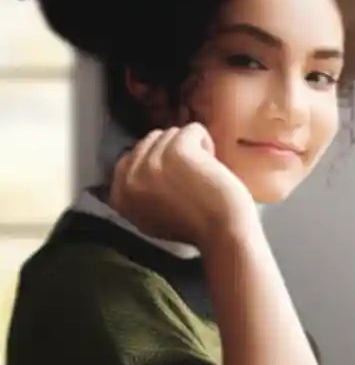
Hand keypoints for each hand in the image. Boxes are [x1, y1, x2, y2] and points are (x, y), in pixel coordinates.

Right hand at [108, 123, 257, 248]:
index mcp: (120, 197)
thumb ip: (140, 192)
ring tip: (203, 178)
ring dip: (194, 150)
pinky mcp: (176, 151)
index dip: (159, 162)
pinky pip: (193, 129)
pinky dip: (207, 144)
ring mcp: (150, 163)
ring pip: (172, 134)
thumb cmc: (200, 228)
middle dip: (175, 154)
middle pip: (151, 141)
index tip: (178, 182)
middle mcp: (129, 179)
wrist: (225, 235)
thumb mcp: (153, 217)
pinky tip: (213, 168)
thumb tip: (139, 159)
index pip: (129, 158)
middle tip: (193, 182)